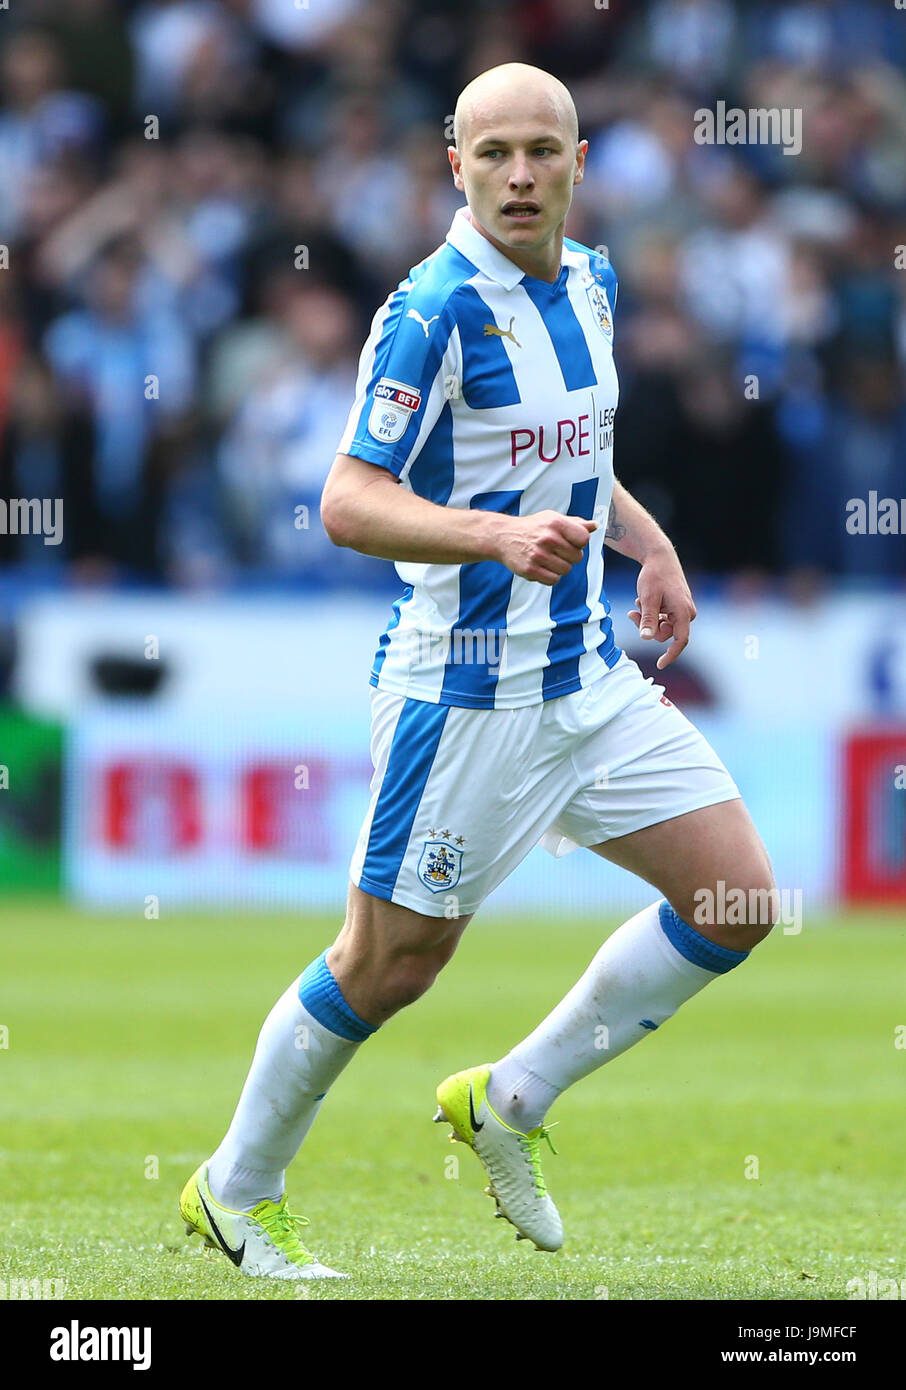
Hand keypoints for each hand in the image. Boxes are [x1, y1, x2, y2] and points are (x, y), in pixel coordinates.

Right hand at [496, 510, 596, 585]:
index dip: (579, 543)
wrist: (503, 536)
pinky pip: (554, 580)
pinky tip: (542, 566)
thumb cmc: (533, 527)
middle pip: (577, 557)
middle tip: (556, 550)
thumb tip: (595, 526)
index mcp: (555, 523)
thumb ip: (575, 523)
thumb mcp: (553, 518)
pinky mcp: (530, 570)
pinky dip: (551, 576)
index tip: (570, 541)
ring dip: (560, 566)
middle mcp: (547, 538)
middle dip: (570, 556)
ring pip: (566, 570)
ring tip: (548, 558)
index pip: (584, 539)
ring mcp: (538, 555)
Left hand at [627, 547, 695, 668]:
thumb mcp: (648, 599)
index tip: (659, 665)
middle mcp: (687, 613)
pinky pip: (662, 619)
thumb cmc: (654, 576)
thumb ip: (648, 620)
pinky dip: (651, 613)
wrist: (660, 557)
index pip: (680, 640)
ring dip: (647, 619)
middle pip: (665, 634)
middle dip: (647, 627)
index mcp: (684, 612)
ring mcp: (682, 610)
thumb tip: (646, 639)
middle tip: (631, 615)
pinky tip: (643, 600)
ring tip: (637, 603)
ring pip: (662, 626)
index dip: (670, 654)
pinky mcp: (676, 607)